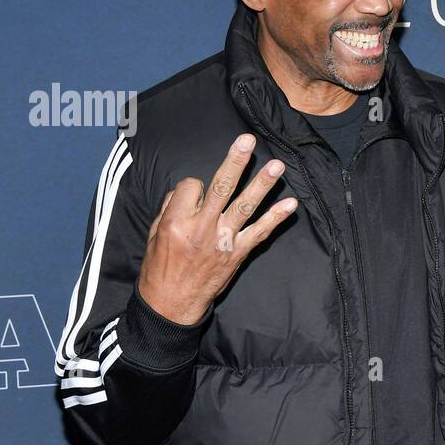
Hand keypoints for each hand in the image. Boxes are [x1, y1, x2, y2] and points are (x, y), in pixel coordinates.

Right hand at [137, 134, 296, 324]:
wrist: (172, 303)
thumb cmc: (160, 267)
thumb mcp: (153, 234)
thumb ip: (169, 209)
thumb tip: (187, 191)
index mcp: (176, 221)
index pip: (192, 185)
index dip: (194, 186)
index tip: (195, 194)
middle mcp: (202, 227)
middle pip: (221, 186)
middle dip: (235, 161)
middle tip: (248, 140)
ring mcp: (223, 240)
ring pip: (245, 205)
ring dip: (262, 184)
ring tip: (277, 165)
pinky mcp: (238, 253)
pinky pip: (260, 232)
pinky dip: (276, 218)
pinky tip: (291, 204)